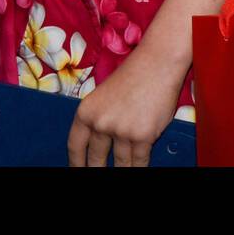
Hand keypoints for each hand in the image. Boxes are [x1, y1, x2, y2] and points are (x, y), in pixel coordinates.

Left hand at [67, 49, 185, 166]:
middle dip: (99, 169)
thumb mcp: (104, 95)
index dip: (76, 163)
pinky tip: (138, 168)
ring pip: (120, 163)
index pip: (75, 147)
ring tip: (123, 170)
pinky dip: (140, 166)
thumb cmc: (135, 74)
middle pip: (96, 159)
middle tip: (101, 172)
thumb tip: (99, 144)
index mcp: (86, 112)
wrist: (158, 62)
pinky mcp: (143, 136)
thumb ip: (98, 119)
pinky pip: (139, 160)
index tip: (79, 170)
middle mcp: (101, 124)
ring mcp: (122, 131)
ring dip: (123, 169)